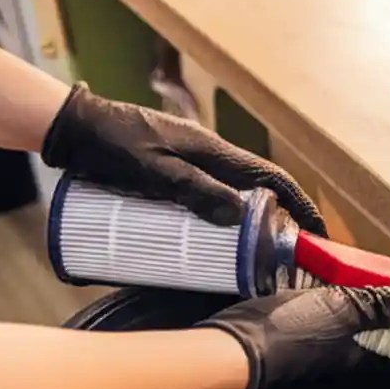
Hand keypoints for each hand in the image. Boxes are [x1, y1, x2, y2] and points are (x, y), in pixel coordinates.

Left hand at [41, 83, 326, 234]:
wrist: (71, 127)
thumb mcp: (152, 171)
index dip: (299, 205)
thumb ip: (193, 190)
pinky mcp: (171, 174)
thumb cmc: (108, 146)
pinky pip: (208, 199)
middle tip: (288, 259)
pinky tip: (214, 246)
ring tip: (256, 260)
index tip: (318, 233)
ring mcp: (190, 164)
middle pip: (258, 190)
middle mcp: (208, 156)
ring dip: (250, 224)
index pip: (271, 177)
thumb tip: (241, 214)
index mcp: (212, 151)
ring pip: (233, 197)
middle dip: (280, 222)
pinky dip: (221, 221)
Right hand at [197, 286, 389, 388]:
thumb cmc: (295, 330)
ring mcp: (326, 345)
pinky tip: (343, 279)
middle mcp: (350, 356)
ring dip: (371, 304)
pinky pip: (335, 315)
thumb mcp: (343, 311)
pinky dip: (345, 299)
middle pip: (385, 335)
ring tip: (383, 276)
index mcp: (365, 357)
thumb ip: (379, 306)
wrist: (238, 344)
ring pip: (360, 324)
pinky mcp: (304, 331)